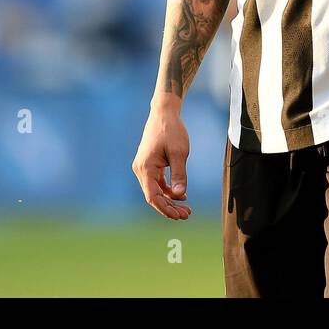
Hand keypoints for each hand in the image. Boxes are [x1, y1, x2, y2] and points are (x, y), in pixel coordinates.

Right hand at [131, 97, 190, 218]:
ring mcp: (144, 167)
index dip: (165, 209)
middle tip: (187, 214)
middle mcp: (141, 169)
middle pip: (153, 196)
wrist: (164, 113)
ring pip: (155, 191)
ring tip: (186, 209)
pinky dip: (168, 190)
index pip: (152, 197)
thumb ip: (179, 175)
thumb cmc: (172, 131)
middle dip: (169, 207)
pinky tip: (181, 195)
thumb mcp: (179, 153)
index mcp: (145, 167)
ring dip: (169, 200)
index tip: (180, 215)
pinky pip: (157, 183)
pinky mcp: (149, 165)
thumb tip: (180, 195)